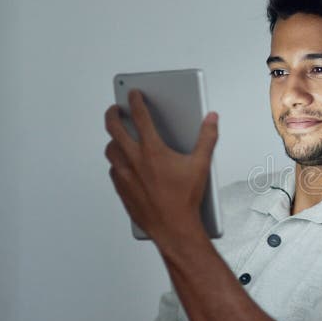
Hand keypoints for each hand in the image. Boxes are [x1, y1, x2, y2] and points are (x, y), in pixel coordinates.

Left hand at [104, 89, 218, 242]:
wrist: (173, 227)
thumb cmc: (186, 199)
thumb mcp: (201, 165)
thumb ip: (207, 137)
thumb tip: (211, 120)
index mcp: (153, 150)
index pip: (140, 116)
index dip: (136, 100)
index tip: (133, 93)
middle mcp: (134, 160)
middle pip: (114, 128)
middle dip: (113, 114)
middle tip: (116, 109)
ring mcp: (124, 175)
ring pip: (110, 149)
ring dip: (113, 140)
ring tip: (118, 136)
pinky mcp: (121, 189)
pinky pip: (113, 170)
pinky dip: (116, 162)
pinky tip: (124, 163)